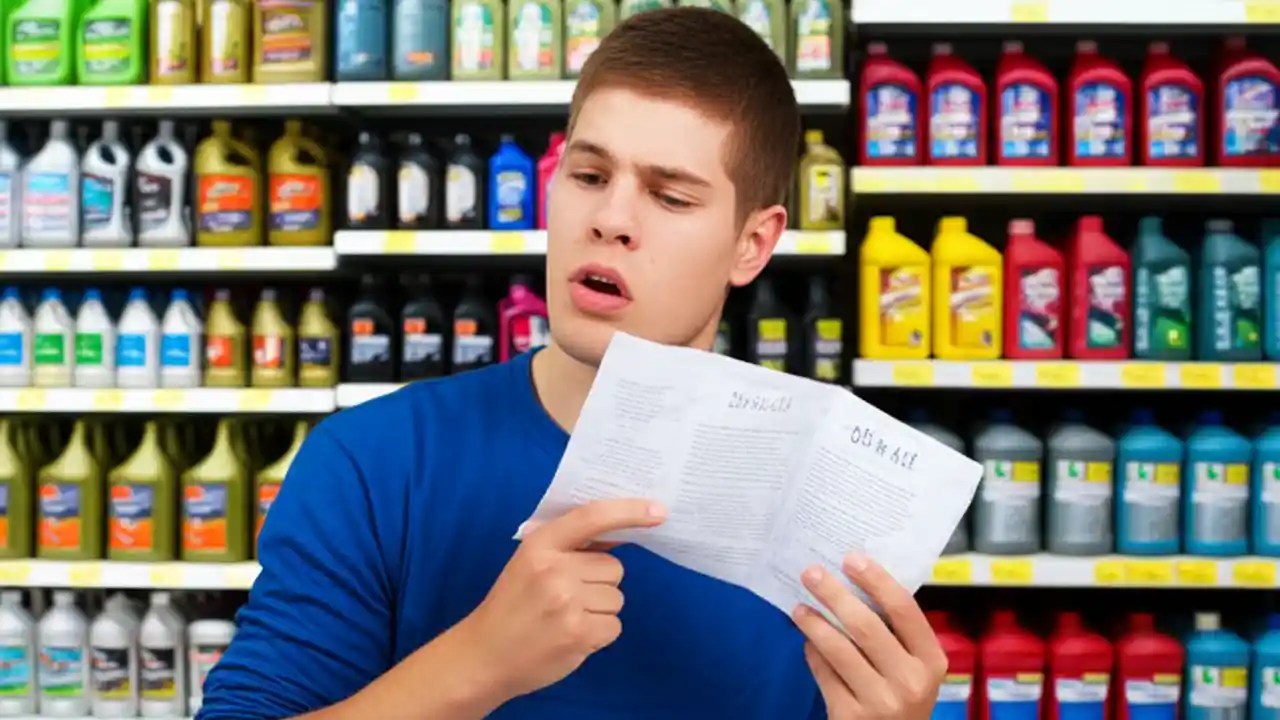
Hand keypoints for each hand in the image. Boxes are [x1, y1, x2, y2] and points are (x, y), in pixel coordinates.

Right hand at [460, 498, 667, 703]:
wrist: (484, 656)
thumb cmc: (513, 606)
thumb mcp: (530, 563)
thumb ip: (570, 547)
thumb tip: (621, 532)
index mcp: (540, 545)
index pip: (592, 517)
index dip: (629, 511)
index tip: (658, 510)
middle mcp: (554, 570)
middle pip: (614, 568)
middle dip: (599, 583)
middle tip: (567, 598)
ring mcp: (567, 603)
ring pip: (616, 598)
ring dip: (599, 610)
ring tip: (565, 619)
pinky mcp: (579, 634)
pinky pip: (614, 626)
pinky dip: (598, 634)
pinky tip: (570, 637)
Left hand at [792, 554, 946, 719]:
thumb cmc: (902, 694)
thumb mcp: (914, 667)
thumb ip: (896, 633)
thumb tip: (855, 582)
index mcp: (931, 660)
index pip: (904, 610)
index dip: (877, 580)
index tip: (851, 559)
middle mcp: (910, 682)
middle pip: (866, 626)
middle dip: (834, 595)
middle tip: (811, 573)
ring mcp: (881, 702)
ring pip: (839, 650)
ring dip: (814, 623)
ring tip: (799, 607)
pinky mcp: (851, 717)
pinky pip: (824, 674)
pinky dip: (813, 654)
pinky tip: (807, 641)